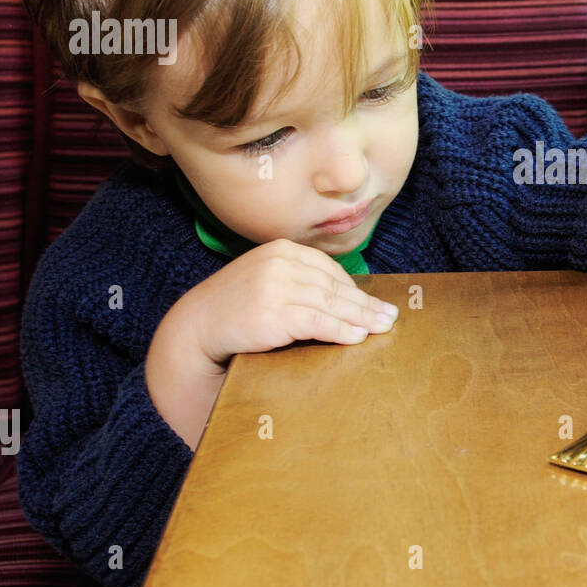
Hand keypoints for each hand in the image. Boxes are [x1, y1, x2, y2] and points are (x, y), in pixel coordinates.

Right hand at [176, 238, 399, 371]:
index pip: (328, 269)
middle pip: (334, 286)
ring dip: (361, 318)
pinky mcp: (275, 313)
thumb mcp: (266, 280)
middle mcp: (281, 263)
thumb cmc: (234, 307)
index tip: (372, 302)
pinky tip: (357, 337)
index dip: (353, 288)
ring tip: (381, 327)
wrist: (197, 326)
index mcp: (282, 250)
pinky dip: (341, 330)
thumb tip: (341, 296)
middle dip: (366, 303)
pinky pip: (319, 321)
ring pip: (331, 303)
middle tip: (389, 316)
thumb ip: (297, 280)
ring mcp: (277, 287)